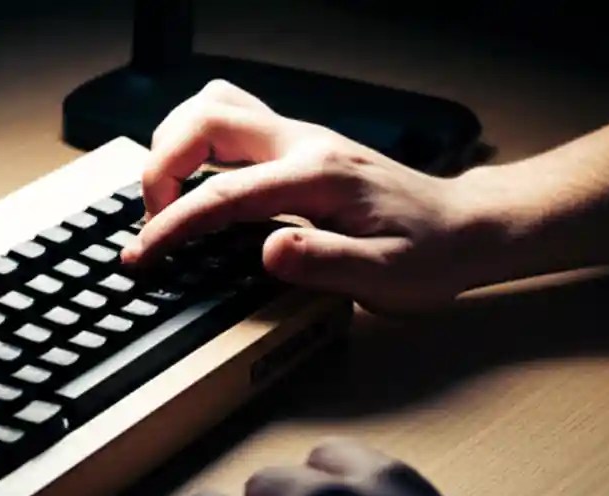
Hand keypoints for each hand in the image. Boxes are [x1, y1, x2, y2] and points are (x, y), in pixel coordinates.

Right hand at [123, 80, 505, 314]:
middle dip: (160, 169)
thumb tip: (268, 252)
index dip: (173, 225)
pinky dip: (198, 139)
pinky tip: (196, 177)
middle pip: (205, 120)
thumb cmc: (430, 254)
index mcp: (318, 177)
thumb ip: (326, 263)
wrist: (464, 227)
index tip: (144, 255)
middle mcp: (303, 143)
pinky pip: (232, 116)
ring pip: (214, 105)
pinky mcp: (297, 143)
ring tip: (167, 198)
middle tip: (154, 224)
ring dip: (174, 143)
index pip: (223, 193)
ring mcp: (299, 136)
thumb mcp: (388, 276)